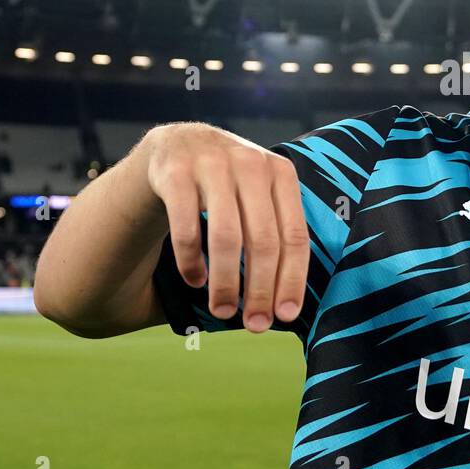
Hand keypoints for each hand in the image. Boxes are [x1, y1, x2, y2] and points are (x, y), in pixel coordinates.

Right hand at [144, 123, 307, 332]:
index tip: (285, 315)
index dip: (292, 280)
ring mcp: (212, 165)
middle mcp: (251, 164)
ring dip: (226, 282)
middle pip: (263, 241)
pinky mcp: (175, 172)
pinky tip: (196, 280)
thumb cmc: (231, 184)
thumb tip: (286, 302)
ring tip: (223, 309)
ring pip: (226, 237)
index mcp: (281, 173)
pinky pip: (186, 228)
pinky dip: (191, 261)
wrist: (179, 143)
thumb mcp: (261, 194)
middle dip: (260, 290)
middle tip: (254, 325)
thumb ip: (275, 232)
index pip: (294, 236)